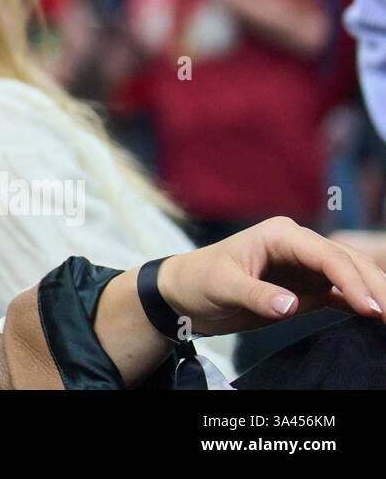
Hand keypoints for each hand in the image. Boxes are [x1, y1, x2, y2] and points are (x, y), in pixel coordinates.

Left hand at [158, 216, 385, 337]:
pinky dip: (360, 302)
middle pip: (348, 262)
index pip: (327, 256)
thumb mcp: (222, 287)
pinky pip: (341, 292)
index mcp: (280, 235)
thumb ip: (257, 295)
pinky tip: (377, 316)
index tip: (371, 308)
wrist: (185, 292)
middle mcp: (298, 245)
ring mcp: (305, 266)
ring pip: (351, 276)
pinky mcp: (306, 287)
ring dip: (374, 293)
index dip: (352, 281)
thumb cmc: (200, 280)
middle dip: (377, 286)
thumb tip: (291, 305)